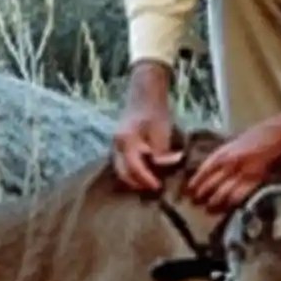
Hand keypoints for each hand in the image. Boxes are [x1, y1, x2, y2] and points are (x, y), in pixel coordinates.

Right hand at [112, 61, 181, 191]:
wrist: (146, 92)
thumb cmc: (155, 110)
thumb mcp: (161, 131)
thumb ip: (161, 153)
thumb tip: (164, 168)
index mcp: (125, 141)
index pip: (134, 168)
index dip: (146, 180)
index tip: (159, 187)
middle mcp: (116, 144)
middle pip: (123, 172)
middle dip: (138, 183)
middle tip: (154, 188)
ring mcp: (116, 143)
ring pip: (121, 168)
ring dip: (134, 177)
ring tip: (151, 182)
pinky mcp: (120, 143)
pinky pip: (123, 162)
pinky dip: (132, 169)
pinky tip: (146, 171)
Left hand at [185, 112, 280, 211]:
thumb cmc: (267, 132)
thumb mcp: (240, 141)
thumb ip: (228, 155)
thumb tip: (218, 169)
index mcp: (225, 150)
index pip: (202, 171)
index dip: (194, 184)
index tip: (188, 193)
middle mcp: (231, 161)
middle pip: (209, 185)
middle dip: (200, 198)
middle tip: (195, 206)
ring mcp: (244, 171)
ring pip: (221, 195)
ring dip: (213, 205)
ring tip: (210, 211)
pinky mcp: (258, 180)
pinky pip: (240, 197)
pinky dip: (231, 205)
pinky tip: (227, 210)